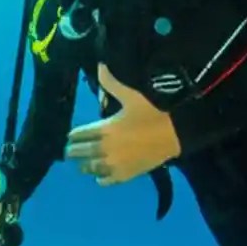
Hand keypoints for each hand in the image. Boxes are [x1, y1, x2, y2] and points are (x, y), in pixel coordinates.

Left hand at [65, 64, 181, 185]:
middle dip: (74, 151)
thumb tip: (99, 65)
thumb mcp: (132, 95)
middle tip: (69, 151)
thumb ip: (112, 83)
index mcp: (105, 128)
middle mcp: (106, 148)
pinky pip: (108, 180)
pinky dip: (101, 179)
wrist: (178, 133)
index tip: (69, 136)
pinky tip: (99, 178)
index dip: (73, 135)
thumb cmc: (154, 113)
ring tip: (80, 165)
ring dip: (85, 166)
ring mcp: (116, 163)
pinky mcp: (127, 174)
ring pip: (92, 168)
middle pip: (82, 152)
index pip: (80, 134)